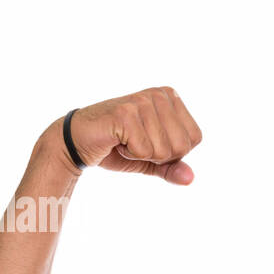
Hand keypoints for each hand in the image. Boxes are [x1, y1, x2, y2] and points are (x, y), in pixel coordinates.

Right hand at [57, 86, 202, 184]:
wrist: (78, 142)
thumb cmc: (116, 147)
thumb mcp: (151, 160)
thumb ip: (172, 168)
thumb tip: (190, 179)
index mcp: (170, 97)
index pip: (195, 138)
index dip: (173, 152)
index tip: (149, 142)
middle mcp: (158, 94)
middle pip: (182, 146)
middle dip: (159, 156)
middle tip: (135, 142)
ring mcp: (141, 101)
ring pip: (163, 151)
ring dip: (141, 155)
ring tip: (124, 140)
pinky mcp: (125, 114)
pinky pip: (144, 151)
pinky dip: (129, 155)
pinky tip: (116, 141)